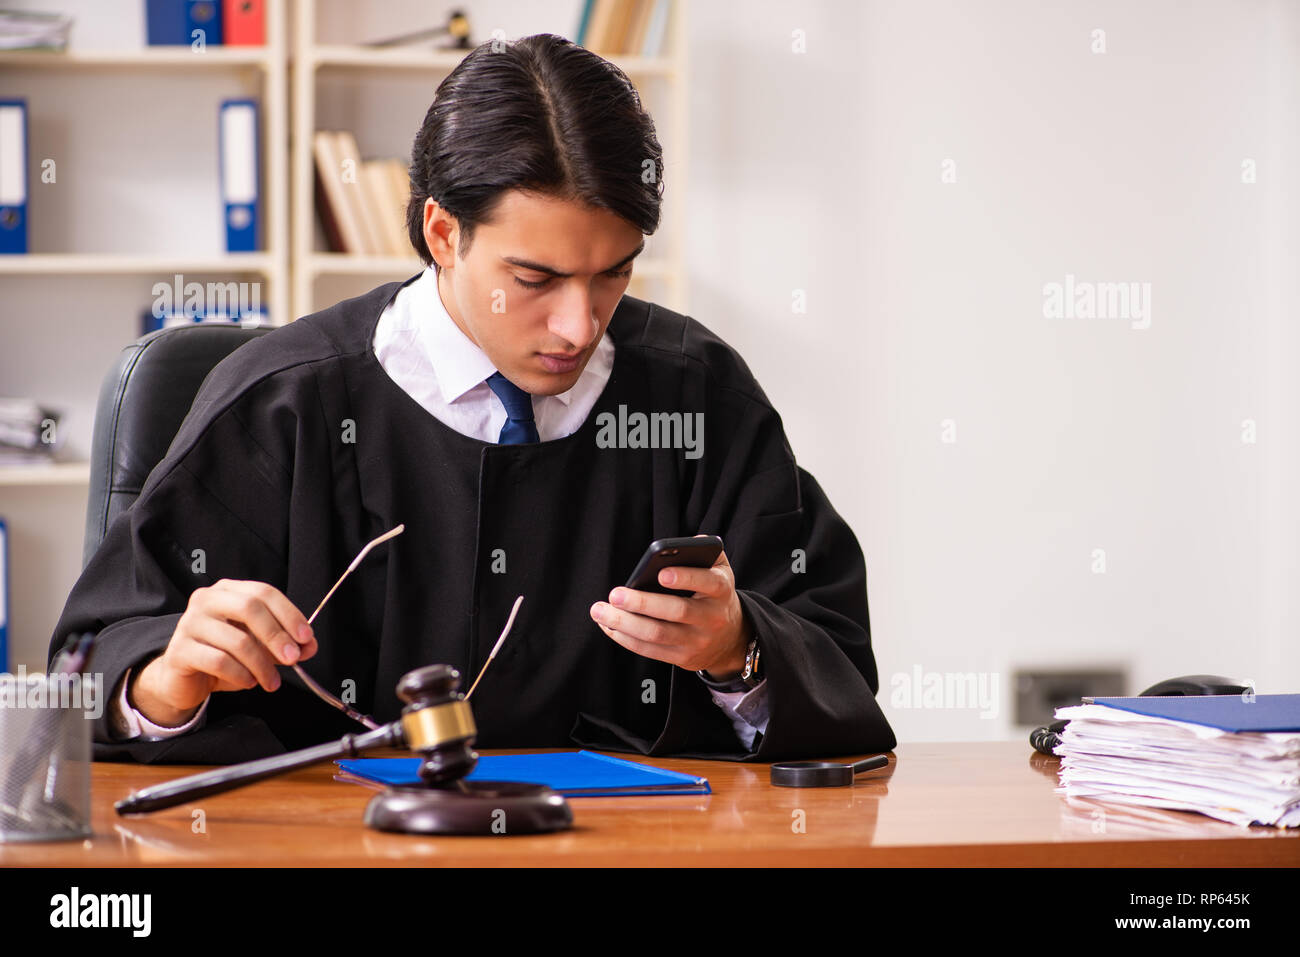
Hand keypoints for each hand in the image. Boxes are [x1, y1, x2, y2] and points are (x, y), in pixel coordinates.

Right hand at [130, 579, 317, 726]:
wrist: (184, 680)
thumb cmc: (223, 656)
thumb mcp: (259, 647)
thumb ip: (285, 643)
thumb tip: (309, 646)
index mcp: (228, 591)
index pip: (264, 592)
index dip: (289, 614)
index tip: (306, 637)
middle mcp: (206, 600)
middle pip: (250, 608)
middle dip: (276, 635)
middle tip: (292, 658)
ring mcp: (190, 623)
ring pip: (237, 640)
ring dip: (262, 665)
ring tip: (271, 681)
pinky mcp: (179, 650)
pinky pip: (218, 661)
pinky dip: (240, 675)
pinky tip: (249, 682)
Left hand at [590, 540, 752, 676]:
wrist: (730, 639)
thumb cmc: (714, 595)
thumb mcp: (720, 570)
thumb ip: (704, 551)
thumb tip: (679, 544)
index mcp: (721, 590)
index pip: (707, 582)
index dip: (685, 578)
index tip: (660, 573)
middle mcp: (711, 618)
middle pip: (676, 611)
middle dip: (642, 603)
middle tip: (615, 594)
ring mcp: (696, 641)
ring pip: (657, 634)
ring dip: (624, 623)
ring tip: (600, 610)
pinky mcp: (682, 658)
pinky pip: (649, 650)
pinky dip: (625, 638)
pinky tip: (608, 625)